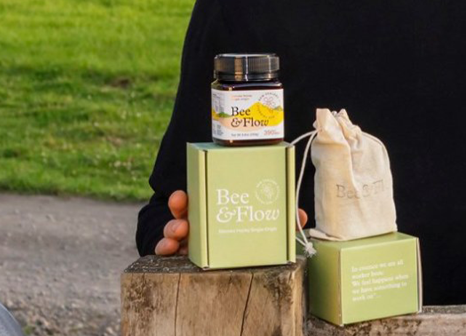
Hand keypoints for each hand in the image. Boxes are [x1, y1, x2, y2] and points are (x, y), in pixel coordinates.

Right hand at [155, 189, 307, 256]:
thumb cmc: (249, 240)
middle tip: (182, 204)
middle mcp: (198, 226)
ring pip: (172, 232)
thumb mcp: (265, 230)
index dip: (188, 197)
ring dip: (171, 229)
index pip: (199, 200)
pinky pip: (167, 255)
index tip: (183, 194)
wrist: (238, 270)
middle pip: (183, 213)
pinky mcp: (181, 260)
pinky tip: (167, 251)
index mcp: (215, 213)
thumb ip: (282, 223)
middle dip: (179, 208)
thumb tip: (301, 217)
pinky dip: (164, 250)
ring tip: (178, 232)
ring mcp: (188, 243)